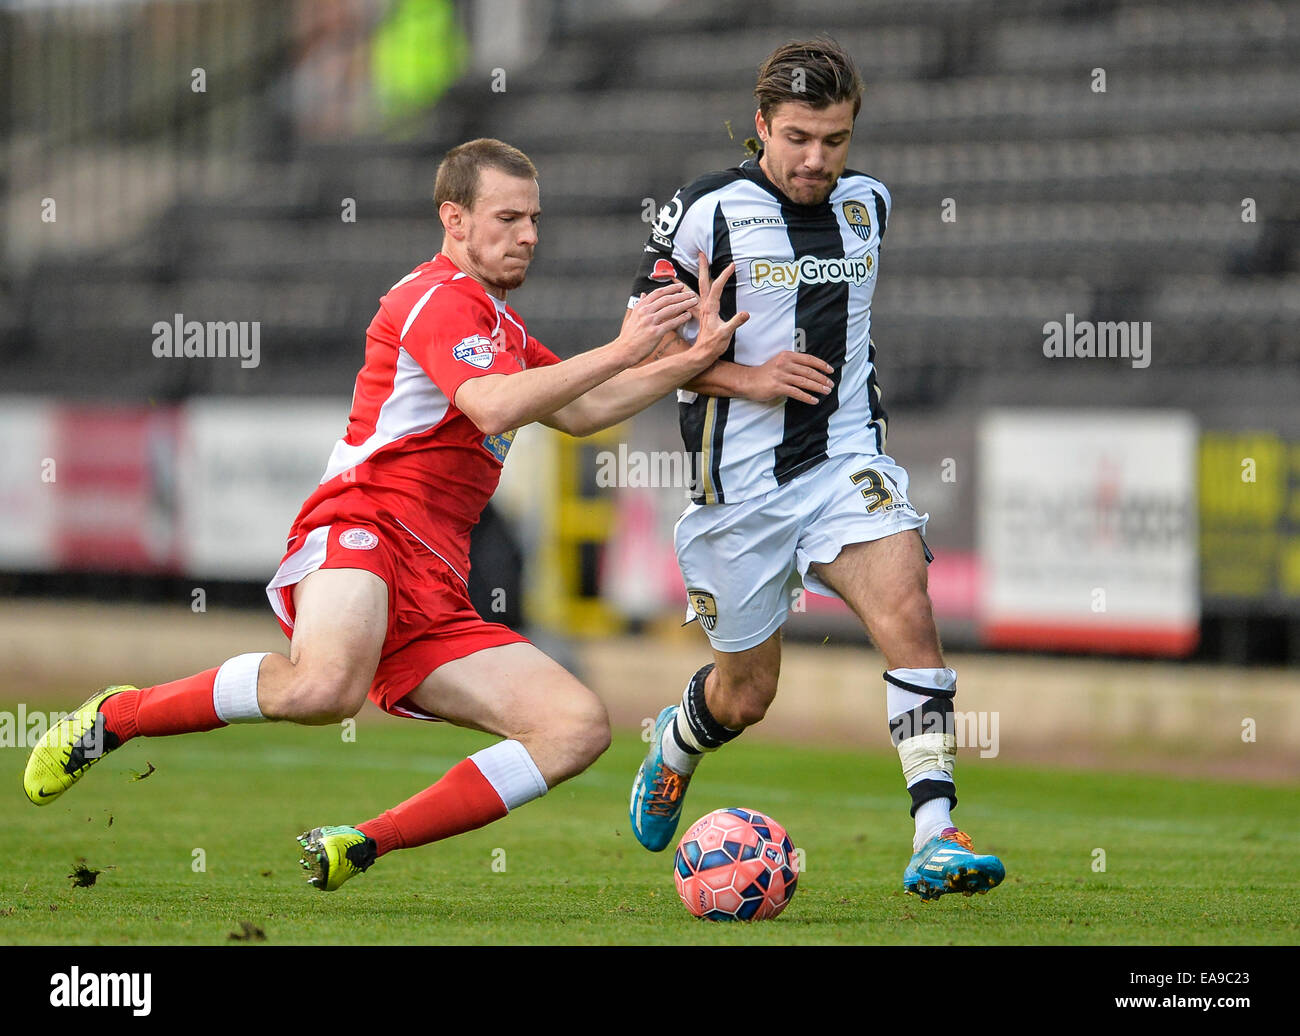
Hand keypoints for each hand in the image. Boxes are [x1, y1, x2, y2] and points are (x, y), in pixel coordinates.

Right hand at [618, 281, 697, 364]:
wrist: (623, 351)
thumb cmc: (629, 336)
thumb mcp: (632, 316)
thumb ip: (640, 305)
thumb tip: (643, 295)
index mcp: (640, 306)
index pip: (658, 293)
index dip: (671, 288)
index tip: (681, 286)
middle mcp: (645, 311)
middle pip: (667, 299)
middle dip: (681, 295)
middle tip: (692, 294)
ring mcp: (650, 321)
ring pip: (671, 309)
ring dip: (685, 304)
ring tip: (694, 302)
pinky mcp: (655, 332)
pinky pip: (671, 323)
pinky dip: (681, 318)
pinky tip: (688, 316)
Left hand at [684, 252, 749, 368]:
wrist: (702, 355)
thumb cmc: (713, 345)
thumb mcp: (726, 333)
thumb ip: (735, 322)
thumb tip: (746, 313)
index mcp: (710, 308)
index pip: (717, 286)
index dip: (724, 275)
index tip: (732, 264)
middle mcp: (704, 306)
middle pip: (702, 283)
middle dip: (702, 267)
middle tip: (701, 253)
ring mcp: (701, 310)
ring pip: (694, 290)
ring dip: (692, 277)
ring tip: (685, 268)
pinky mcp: (699, 315)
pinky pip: (690, 300)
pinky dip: (685, 293)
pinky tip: (681, 290)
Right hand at [743, 350, 834, 403]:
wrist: (748, 381)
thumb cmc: (765, 373)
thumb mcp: (779, 362)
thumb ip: (793, 364)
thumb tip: (811, 371)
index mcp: (787, 356)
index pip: (809, 359)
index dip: (821, 365)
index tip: (830, 370)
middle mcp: (784, 363)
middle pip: (809, 371)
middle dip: (822, 378)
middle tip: (830, 384)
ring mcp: (781, 375)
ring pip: (804, 382)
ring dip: (818, 387)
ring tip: (826, 391)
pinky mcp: (777, 387)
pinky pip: (796, 392)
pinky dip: (807, 397)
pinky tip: (814, 400)